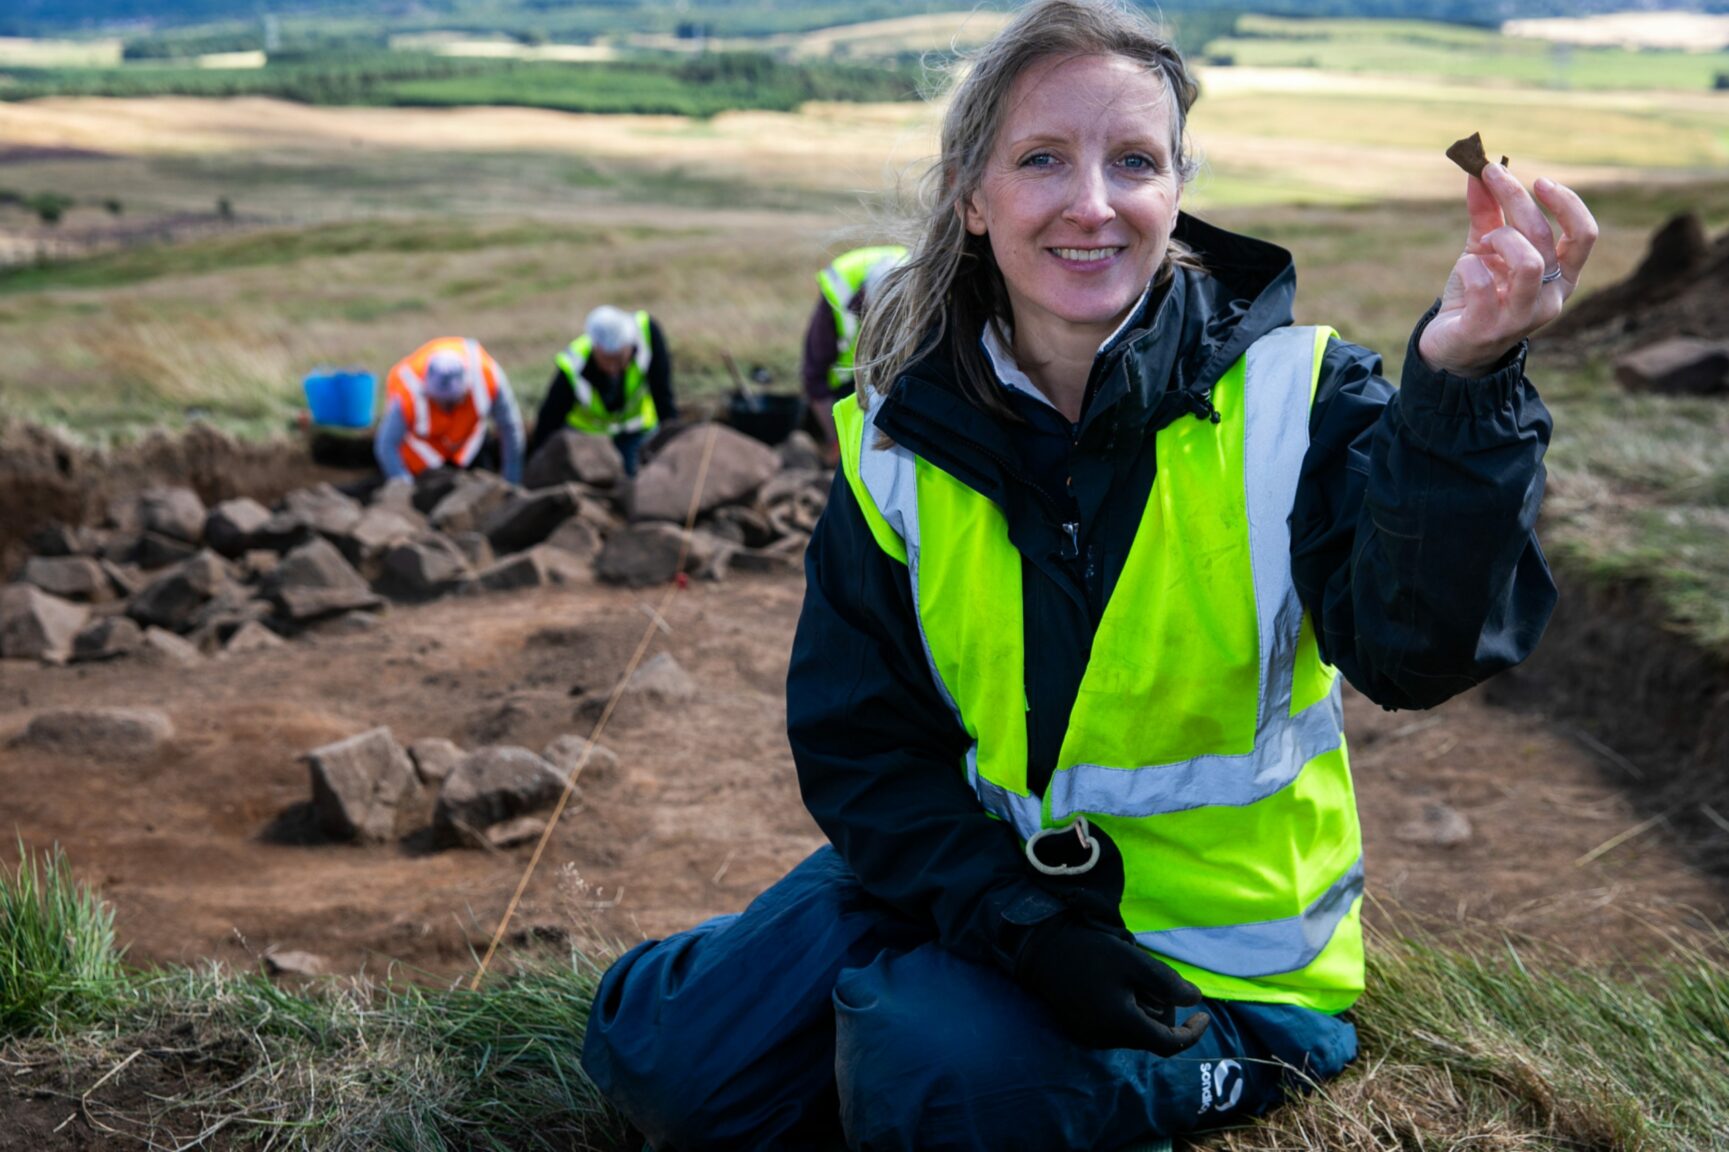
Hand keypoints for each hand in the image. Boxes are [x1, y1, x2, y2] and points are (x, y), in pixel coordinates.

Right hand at [1014, 914, 1210, 1053]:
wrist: (1042, 951)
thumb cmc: (1090, 952)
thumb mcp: (1134, 961)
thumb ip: (1167, 982)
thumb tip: (1196, 999)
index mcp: (1121, 1024)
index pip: (1168, 1043)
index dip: (1192, 1032)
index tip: (1205, 1016)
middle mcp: (1106, 1038)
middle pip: (1152, 1034)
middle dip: (1163, 1009)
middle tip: (1152, 977)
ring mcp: (1091, 1036)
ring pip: (1135, 1030)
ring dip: (1143, 1008)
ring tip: (1130, 977)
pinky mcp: (1082, 1029)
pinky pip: (1116, 1027)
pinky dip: (1126, 1009)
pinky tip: (1115, 984)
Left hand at [1418, 162, 1598, 377]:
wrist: (1448, 347)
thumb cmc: (1475, 294)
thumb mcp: (1483, 250)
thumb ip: (1486, 213)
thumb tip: (1479, 171)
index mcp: (1560, 276)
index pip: (1585, 235)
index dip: (1567, 203)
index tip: (1538, 180)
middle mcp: (1550, 298)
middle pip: (1545, 237)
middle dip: (1516, 199)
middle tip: (1491, 176)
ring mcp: (1521, 318)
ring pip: (1528, 263)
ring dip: (1500, 238)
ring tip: (1482, 244)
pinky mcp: (1488, 330)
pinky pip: (1482, 286)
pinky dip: (1469, 267)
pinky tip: (1463, 270)